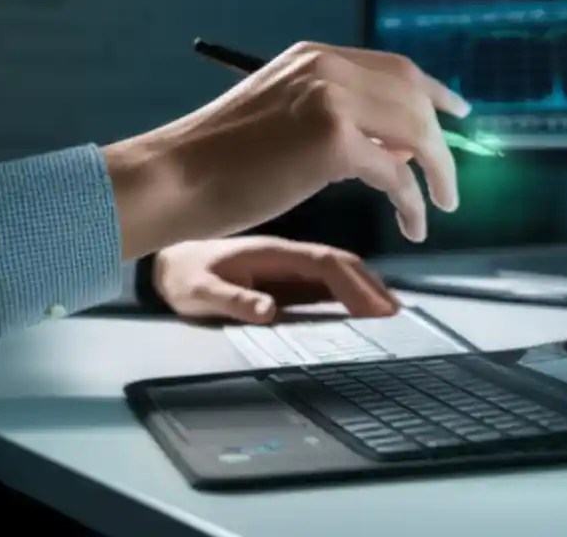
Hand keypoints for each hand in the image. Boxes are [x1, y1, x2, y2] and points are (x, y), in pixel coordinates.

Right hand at [101, 41, 470, 260]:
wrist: (172, 177)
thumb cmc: (217, 162)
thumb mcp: (282, 122)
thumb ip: (337, 123)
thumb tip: (397, 148)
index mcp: (313, 58)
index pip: (395, 67)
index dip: (432, 92)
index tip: (457, 112)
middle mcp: (326, 69)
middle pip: (414, 97)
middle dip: (442, 143)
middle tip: (451, 183)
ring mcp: (331, 100)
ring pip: (415, 132)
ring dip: (439, 173)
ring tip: (443, 206)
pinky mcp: (332, 142)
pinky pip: (396, 175)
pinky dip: (412, 204)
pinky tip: (413, 225)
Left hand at [153, 236, 398, 323]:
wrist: (168, 261)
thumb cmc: (183, 277)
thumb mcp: (198, 292)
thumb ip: (232, 300)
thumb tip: (268, 311)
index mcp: (273, 252)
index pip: (325, 264)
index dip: (354, 285)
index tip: (376, 310)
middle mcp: (287, 254)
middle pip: (341, 262)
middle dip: (372, 285)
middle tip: (398, 315)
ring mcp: (289, 263)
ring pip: (338, 269)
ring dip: (367, 286)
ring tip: (391, 312)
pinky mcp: (288, 274)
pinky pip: (327, 279)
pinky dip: (351, 290)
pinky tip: (364, 306)